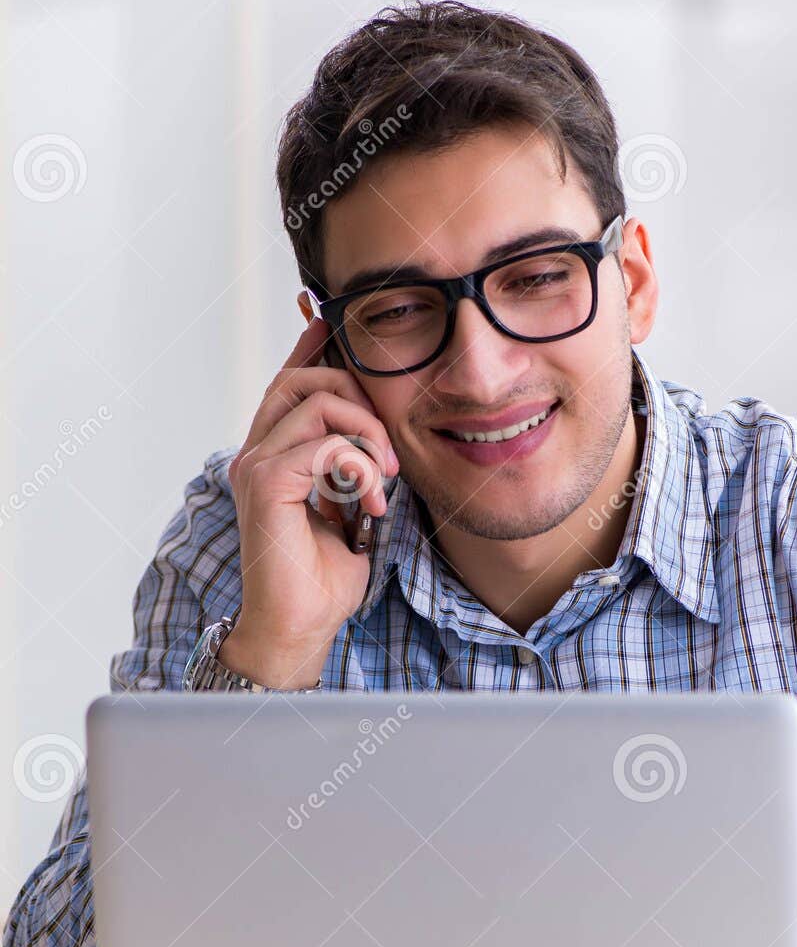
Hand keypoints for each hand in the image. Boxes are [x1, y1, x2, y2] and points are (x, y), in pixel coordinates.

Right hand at [222, 319, 398, 688]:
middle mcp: (258, 452)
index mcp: (276, 453)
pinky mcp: (267, 484)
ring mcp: (257, 465)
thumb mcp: (352, 510)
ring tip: (386, 478)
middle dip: (360, 398)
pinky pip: (322, 444)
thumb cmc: (326, 577)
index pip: (291, 382)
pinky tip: (371, 504)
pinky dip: (359, 469)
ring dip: (367, 436)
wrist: (301, 624)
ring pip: (318, 402)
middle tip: (389, 450)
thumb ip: (356, 469)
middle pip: (304, 379)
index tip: (336, 321)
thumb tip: (383, 442)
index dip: (314, 346)